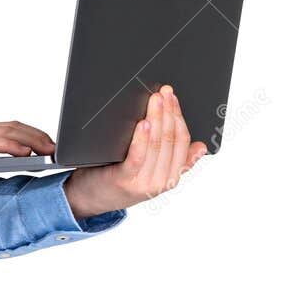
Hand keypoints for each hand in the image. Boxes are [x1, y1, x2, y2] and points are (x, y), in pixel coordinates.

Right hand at [0, 114, 55, 162]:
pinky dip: (13, 147)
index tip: (44, 143)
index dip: (27, 134)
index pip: (7, 129)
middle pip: (15, 128)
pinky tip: (28, 154)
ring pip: (10, 132)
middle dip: (38, 136)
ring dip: (34, 140)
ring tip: (51, 150)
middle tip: (57, 147)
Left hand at [62, 85, 207, 219]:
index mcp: (171, 177)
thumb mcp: (153, 172)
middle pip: (170, 140)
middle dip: (169, 112)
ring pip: (157, 144)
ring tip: (156, 100)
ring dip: (158, 118)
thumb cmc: (120, 180)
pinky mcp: (124, 180)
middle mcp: (161, 182)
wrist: (91, 199)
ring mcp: (143, 183)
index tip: (173, 97)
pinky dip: (142, 138)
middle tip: (164, 92)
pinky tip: (143, 123)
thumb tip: (201, 147)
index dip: (179, 116)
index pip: (183, 142)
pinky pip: (138, 156)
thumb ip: (177, 160)